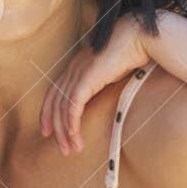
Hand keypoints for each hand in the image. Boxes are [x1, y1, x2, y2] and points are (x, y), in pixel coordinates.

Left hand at [41, 16, 155, 154]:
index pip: (55, 92)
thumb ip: (103, 79)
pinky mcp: (85, 80)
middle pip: (54, 103)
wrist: (137, 38)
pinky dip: (71, 124)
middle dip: (55, 128)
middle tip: (61, 148)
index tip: (49, 130)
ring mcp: (77, 73)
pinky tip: (75, 137)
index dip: (49, 112)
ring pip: (62, 109)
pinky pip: (72, 107)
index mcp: (76, 65)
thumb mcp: (113, 68)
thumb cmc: (131, 51)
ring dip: (65, 132)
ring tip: (71, 149)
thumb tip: (106, 91)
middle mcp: (72, 69)